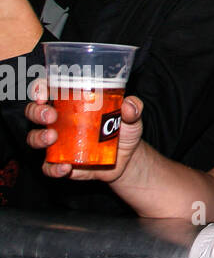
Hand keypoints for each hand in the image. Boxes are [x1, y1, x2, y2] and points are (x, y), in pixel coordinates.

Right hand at [25, 77, 143, 181]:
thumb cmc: (124, 129)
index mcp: (71, 102)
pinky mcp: (60, 163)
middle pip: (34, 112)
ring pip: (34, 138)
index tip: (43, 93)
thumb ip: (133, 108)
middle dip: (37, 112)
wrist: (127, 158)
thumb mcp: (132, 116)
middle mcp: (59, 121)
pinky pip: (48, 167)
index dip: (39, 89)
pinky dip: (53, 168)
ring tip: (52, 137)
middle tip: (50, 116)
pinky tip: (66, 167)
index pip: (47, 90)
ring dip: (39, 137)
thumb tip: (129, 105)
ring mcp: (57, 143)